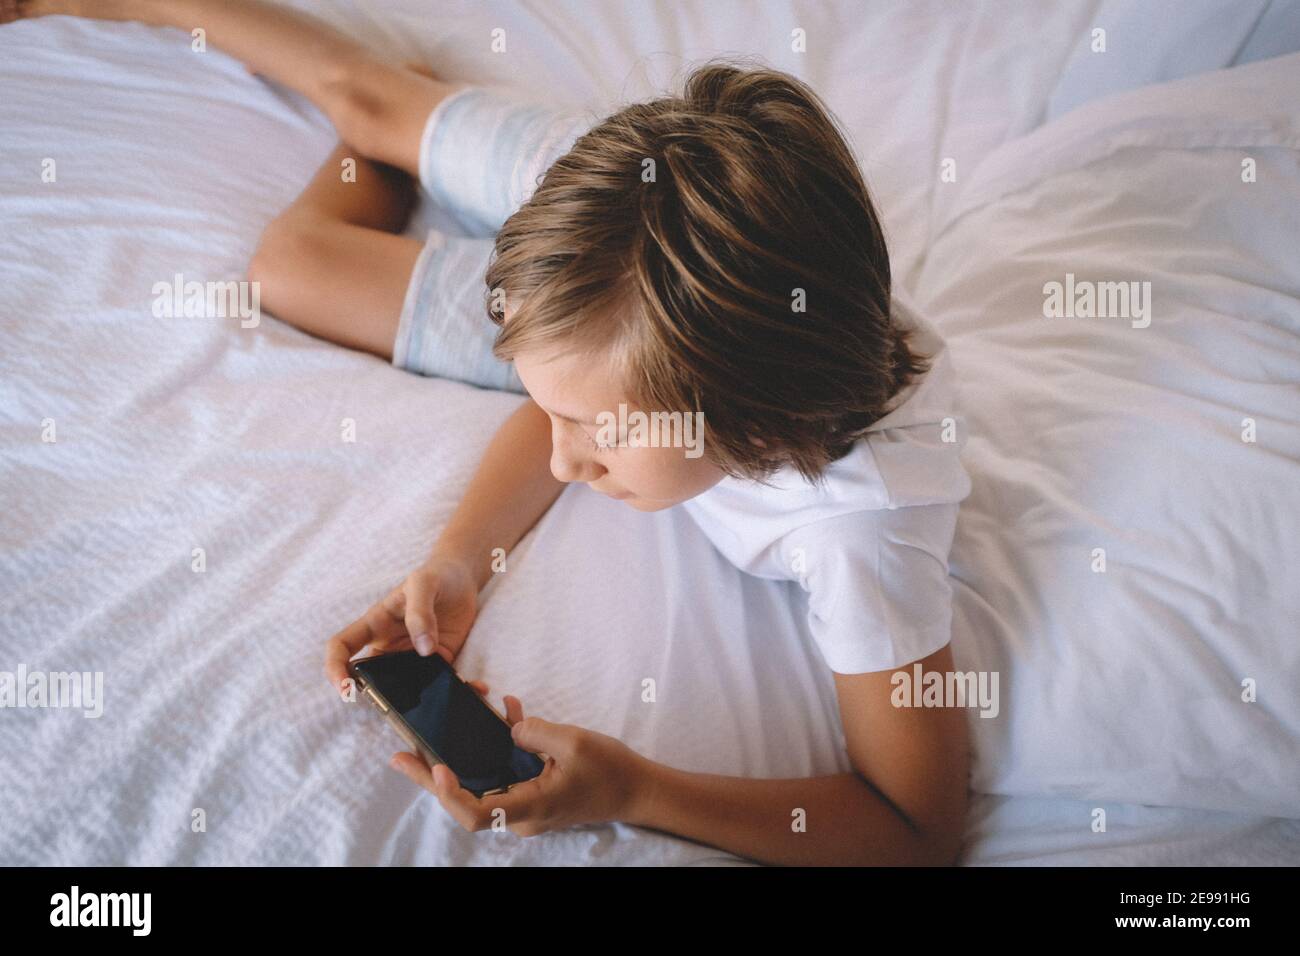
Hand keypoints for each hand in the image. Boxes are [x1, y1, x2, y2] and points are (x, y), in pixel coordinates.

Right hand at [324, 553, 478, 693]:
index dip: (335, 668)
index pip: (342, 647)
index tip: (343, 687)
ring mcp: (413, 657)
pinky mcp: (439, 661)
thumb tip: (424, 650)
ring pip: (406, 687)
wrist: (462, 578)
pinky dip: (458, 688)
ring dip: (420, 701)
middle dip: (380, 697)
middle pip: (371, 678)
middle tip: (399, 708)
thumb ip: (420, 612)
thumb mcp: (423, 583)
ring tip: (443, 702)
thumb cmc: (435, 575)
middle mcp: (389, 646)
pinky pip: (441, 682)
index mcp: (375, 625)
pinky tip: (475, 687)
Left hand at [389, 689, 656, 836]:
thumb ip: (534, 733)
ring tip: (433, 732)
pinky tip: (504, 713)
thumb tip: (508, 729)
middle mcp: (521, 813)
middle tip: (400, 755)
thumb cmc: (610, 770)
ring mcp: (526, 803)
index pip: (475, 813)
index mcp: (529, 808)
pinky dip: (498, 746)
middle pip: (466, 799)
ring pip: (482, 782)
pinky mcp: (533, 790)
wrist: (639, 789)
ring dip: (463, 755)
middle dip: (433, 775)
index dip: (448, 793)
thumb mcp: (572, 743)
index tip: (436, 766)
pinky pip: (505, 771)